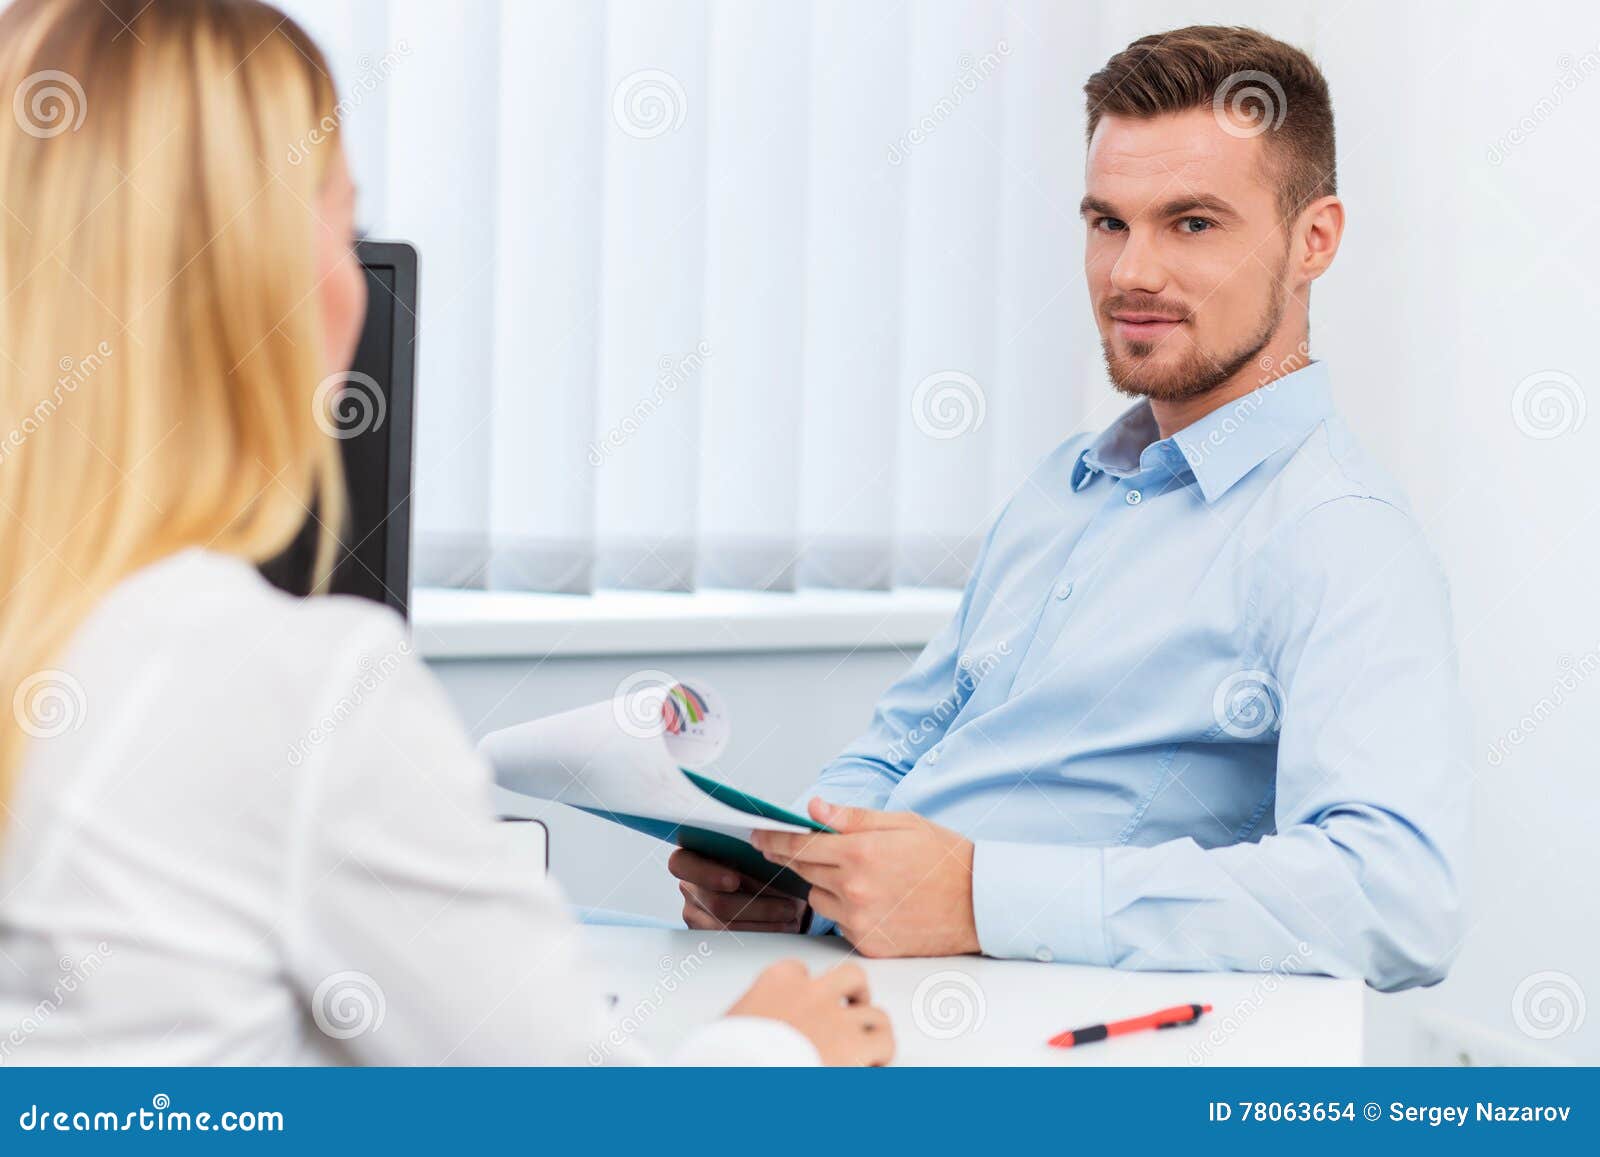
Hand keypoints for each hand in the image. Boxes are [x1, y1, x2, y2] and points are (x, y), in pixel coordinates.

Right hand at [669, 848, 808, 932]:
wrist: (771, 891)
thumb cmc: (761, 865)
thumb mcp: (757, 853)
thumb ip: (755, 852)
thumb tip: (771, 853)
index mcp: (692, 856)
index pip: (680, 863)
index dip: (707, 873)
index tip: (735, 881)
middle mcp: (689, 886)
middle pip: (715, 902)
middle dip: (758, 906)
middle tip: (787, 905)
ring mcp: (695, 913)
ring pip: (727, 925)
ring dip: (766, 921)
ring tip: (791, 915)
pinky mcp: (708, 936)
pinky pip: (734, 941)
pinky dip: (764, 934)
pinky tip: (784, 927)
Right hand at [727, 959, 893, 1065]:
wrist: (741, 1075)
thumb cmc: (728, 1058)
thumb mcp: (729, 1030)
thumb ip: (750, 1024)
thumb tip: (746, 1041)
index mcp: (776, 982)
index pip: (799, 971)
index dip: (808, 989)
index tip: (809, 1002)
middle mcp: (812, 992)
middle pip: (850, 977)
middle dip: (857, 992)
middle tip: (855, 1007)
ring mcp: (837, 1017)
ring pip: (874, 1012)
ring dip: (874, 1028)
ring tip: (873, 1045)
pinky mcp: (854, 1046)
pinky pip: (884, 1043)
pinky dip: (882, 1055)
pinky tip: (875, 1067)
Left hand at [751, 799, 979, 957]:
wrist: (980, 904)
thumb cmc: (945, 859)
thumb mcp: (902, 823)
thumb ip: (853, 817)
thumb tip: (814, 808)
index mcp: (861, 853)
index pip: (799, 845)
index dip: (774, 839)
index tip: (757, 836)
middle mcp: (855, 889)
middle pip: (804, 872)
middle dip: (796, 859)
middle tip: (789, 849)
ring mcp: (861, 921)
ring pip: (819, 900)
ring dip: (825, 886)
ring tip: (856, 876)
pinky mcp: (870, 944)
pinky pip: (840, 924)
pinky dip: (846, 911)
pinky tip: (872, 900)